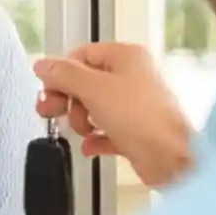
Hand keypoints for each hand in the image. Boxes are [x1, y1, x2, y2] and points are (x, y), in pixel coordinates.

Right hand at [34, 42, 192, 187]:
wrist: (173, 157)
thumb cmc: (142, 119)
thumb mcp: (93, 89)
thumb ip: (63, 75)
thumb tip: (42, 65)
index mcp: (126, 57)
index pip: (80, 56)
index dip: (61, 75)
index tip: (49, 92)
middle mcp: (132, 77)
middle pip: (84, 82)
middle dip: (67, 100)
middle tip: (51, 111)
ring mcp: (135, 105)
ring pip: (93, 107)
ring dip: (82, 121)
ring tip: (84, 131)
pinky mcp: (136, 131)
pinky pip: (106, 131)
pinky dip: (95, 139)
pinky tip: (91, 147)